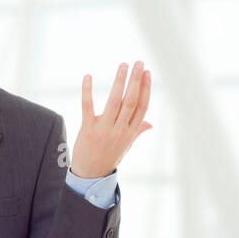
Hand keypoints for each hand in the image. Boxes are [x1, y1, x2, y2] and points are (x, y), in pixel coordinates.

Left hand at [70, 61, 151, 178]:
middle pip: (131, 101)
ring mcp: (104, 130)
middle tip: (138, 62)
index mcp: (131, 132)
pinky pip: (88, 107)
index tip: (147, 72)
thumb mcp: (126, 145)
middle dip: (135, 80)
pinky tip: (88, 76)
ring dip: (119, 82)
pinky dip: (88, 91)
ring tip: (123, 65)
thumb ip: (137, 131)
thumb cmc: (109, 156)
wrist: (90, 175)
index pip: (142, 106)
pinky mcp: (88, 130)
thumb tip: (150, 124)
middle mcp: (120, 130)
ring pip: (115, 102)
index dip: (146, 88)